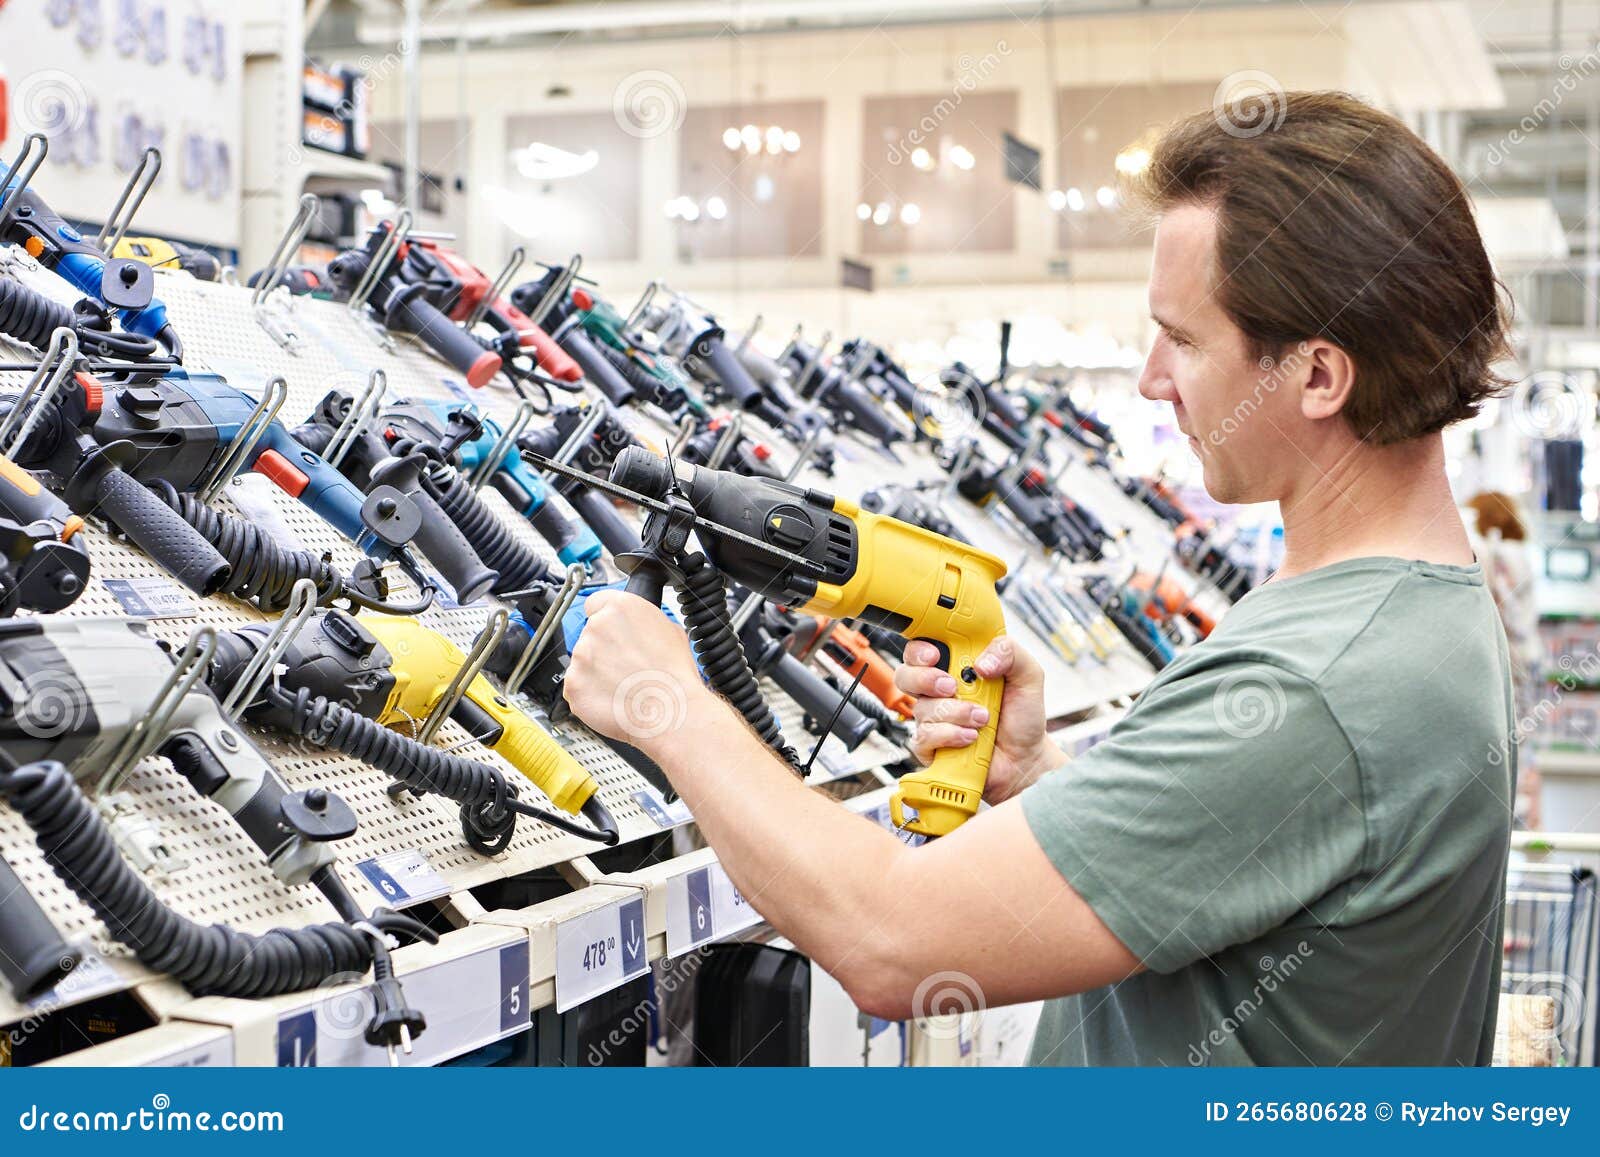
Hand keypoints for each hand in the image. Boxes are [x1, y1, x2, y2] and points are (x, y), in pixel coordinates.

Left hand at [563, 590, 710, 749]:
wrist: (668, 712)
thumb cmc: (674, 676)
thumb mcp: (671, 631)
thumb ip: (645, 622)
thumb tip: (639, 626)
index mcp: (621, 607)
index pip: (596, 603)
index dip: (606, 621)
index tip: (612, 632)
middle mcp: (597, 626)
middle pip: (590, 633)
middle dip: (604, 649)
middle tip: (625, 666)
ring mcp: (581, 655)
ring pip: (583, 661)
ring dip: (596, 671)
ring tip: (623, 685)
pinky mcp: (573, 683)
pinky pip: (576, 686)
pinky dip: (589, 693)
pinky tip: (612, 698)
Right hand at [894, 636, 1061, 804]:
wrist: (1024, 758)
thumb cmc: (1021, 717)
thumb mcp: (1028, 675)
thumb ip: (1010, 652)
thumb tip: (981, 663)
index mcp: (956, 667)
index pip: (922, 648)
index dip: (920, 649)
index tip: (935, 655)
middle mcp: (938, 691)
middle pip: (906, 675)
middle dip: (925, 679)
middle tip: (952, 687)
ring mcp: (932, 719)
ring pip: (922, 708)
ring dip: (955, 712)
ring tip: (982, 718)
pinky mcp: (930, 746)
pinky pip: (924, 736)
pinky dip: (950, 735)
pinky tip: (970, 737)